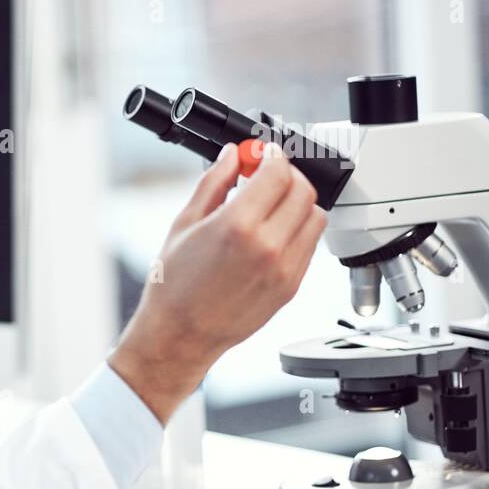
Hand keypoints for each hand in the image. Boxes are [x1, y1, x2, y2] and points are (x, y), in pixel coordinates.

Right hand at [108, 142, 326, 424]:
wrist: (180, 334)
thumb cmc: (173, 286)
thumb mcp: (184, 224)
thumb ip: (213, 184)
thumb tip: (230, 157)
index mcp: (237, 226)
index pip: (277, 173)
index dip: (271, 156)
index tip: (262, 155)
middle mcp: (267, 246)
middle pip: (303, 190)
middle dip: (288, 175)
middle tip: (268, 176)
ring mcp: (284, 268)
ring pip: (315, 216)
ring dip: (298, 202)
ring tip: (273, 205)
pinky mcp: (291, 286)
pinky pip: (310, 245)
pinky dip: (298, 229)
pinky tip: (273, 232)